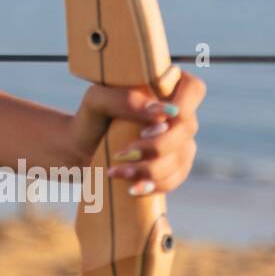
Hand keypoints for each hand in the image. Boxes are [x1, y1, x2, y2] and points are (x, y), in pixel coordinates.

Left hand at [68, 71, 205, 195]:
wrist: (81, 149)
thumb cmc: (91, 118)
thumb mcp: (98, 101)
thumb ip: (126, 99)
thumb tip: (162, 113)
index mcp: (163, 88)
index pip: (192, 88)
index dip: (183, 105)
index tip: (158, 119)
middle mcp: (177, 113)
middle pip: (188, 128)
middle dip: (157, 146)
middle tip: (124, 152)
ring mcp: (179, 140)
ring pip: (182, 157)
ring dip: (150, 169)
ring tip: (117, 172)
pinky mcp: (174, 165)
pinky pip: (176, 178)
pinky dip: (153, 184)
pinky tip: (132, 187)